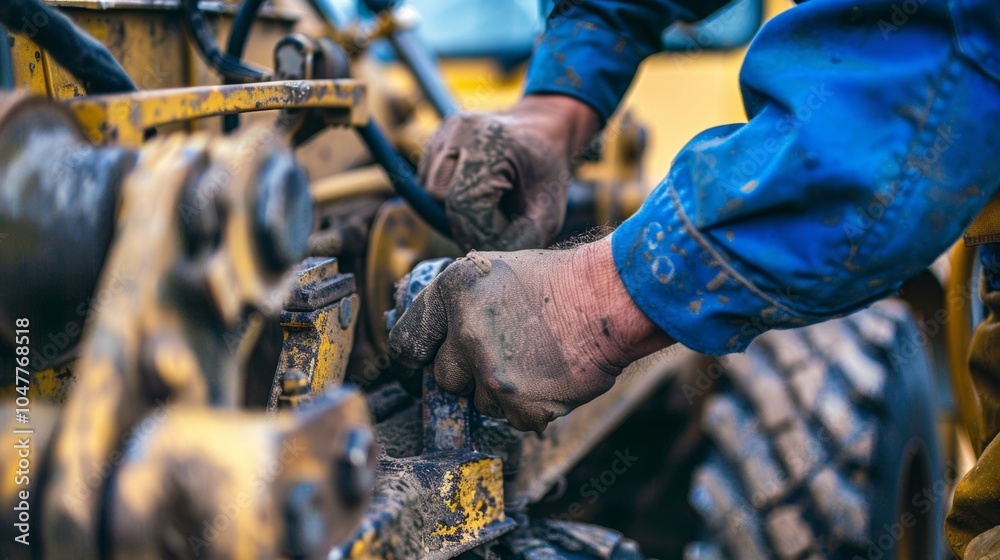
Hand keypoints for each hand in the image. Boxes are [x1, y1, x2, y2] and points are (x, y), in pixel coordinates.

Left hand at [387, 237, 674, 431]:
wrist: (610, 299)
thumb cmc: (561, 283)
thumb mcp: (496, 273)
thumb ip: (460, 304)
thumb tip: (434, 336)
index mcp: (453, 291)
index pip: (407, 340)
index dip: (417, 356)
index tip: (423, 365)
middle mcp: (464, 331)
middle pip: (444, 378)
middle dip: (467, 374)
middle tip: (501, 357)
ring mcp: (490, 370)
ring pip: (481, 401)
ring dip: (502, 391)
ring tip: (535, 361)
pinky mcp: (518, 402)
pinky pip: (513, 418)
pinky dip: (531, 406)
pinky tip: (550, 377)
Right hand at [419, 95, 599, 251]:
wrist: (543, 132)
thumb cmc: (545, 174)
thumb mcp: (547, 211)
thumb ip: (522, 240)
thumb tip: (490, 265)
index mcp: (493, 143)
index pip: (463, 202)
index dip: (473, 235)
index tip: (491, 251)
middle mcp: (463, 130)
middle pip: (439, 194)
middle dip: (461, 222)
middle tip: (489, 230)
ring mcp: (447, 129)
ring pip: (429, 188)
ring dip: (450, 207)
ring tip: (483, 206)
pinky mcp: (438, 135)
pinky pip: (427, 178)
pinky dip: (445, 194)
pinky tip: (472, 190)